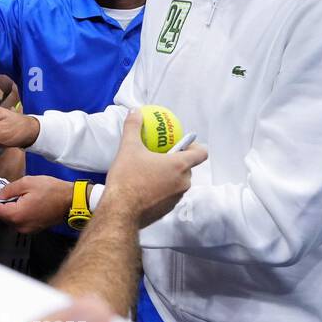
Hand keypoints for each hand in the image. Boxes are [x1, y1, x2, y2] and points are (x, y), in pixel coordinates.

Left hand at [0, 175, 72, 232]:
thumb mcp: (27, 183)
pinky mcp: (33, 228)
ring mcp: (27, 229)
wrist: (72, 201)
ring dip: (7, 209)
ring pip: (9, 219)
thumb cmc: (53, 191)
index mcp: (16, 214)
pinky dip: (16, 212)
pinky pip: (19, 221)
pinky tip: (20, 203)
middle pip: (0, 216)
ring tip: (10, 196)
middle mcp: (20, 225)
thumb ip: (9, 189)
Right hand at [101, 110, 207, 227]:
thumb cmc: (127, 178)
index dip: (195, 146)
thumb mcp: (128, 148)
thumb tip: (135, 111)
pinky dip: (160, 191)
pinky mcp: (167, 210)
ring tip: (148, 174)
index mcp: (179, 165)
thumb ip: (134, 127)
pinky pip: (168, 196)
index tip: (182, 145)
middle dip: (175, 162)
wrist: (120, 211)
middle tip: (158, 158)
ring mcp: (177, 198)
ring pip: (177, 182)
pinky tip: (142, 189)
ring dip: (168, 177)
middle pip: (187, 167)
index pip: (202, 153)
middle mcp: (183, 182)